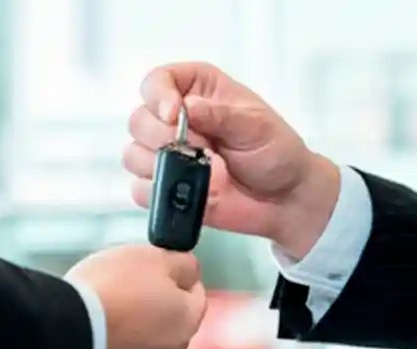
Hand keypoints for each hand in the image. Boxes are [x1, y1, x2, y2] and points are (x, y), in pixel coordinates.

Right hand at [66, 244, 207, 348]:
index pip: (195, 289)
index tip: (157, 261)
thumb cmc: (116, 287)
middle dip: (154, 291)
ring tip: (111, 290)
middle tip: (131, 274)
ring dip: (134, 308)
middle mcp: (173, 345)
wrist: (71, 323)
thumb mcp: (158, 257)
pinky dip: (116, 324)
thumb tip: (190, 268)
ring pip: (146, 324)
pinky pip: (123, 337)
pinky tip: (100, 310)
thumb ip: (185, 262)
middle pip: (170, 309)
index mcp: (190, 319)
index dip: (176, 270)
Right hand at [125, 62, 341, 259]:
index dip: (158, 96)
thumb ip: (221, 114)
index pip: (157, 81)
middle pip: (138, 120)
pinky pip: (140, 190)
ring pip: (132, 155)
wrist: (284, 198)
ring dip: (163, 167)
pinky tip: (190, 192)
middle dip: (165, 138)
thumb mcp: (256, 125)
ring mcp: (167, 155)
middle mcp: (176, 120)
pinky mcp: (164, 187)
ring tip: (202, 173)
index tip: (176, 115)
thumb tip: (187, 108)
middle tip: (204, 150)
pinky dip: (161, 193)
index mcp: (196, 91)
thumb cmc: (275, 152)